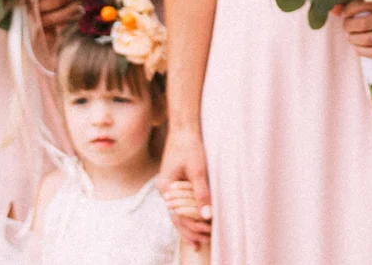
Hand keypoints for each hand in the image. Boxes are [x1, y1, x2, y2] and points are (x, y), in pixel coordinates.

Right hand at [158, 129, 211, 246]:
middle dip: (190, 230)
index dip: (191, 228)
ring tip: (199, 238)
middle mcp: (164, 190)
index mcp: (166, 188)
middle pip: (176, 216)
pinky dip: (189, 212)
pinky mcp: (176, 181)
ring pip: (178, 211)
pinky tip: (196, 219)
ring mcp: (169, 186)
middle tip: (202, 243)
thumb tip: (206, 216)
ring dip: (189, 223)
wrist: (184, 128)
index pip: (178, 216)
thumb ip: (201, 193)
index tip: (205, 236)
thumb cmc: (190, 146)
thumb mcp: (198, 170)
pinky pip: (181, 202)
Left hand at [338, 0, 371, 59]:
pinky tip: (358, 48)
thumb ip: (360, 2)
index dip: (348, 10)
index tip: (345, 13)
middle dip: (348, 26)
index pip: (361, 5)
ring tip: (351, 37)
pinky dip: (363, 52)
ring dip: (354, 39)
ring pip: (367, 40)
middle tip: (347, 26)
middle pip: (361, 24)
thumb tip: (334, 10)